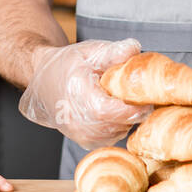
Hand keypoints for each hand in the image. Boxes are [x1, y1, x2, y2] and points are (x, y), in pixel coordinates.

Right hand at [17, 38, 148, 149]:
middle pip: (117, 123)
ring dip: (127, 117)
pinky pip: (114, 136)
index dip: (130, 107)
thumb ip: (113, 51)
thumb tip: (134, 49)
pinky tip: (114, 109)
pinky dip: (120, 124)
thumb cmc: (68, 65)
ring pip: (119, 131)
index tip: (146, 97)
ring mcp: (81, 134)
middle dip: (134, 110)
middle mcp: (76, 120)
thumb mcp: (90, 51)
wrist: (45, 82)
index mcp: (76, 94)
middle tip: (136, 94)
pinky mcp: (87, 142)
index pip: (107, 111)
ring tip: (120, 99)